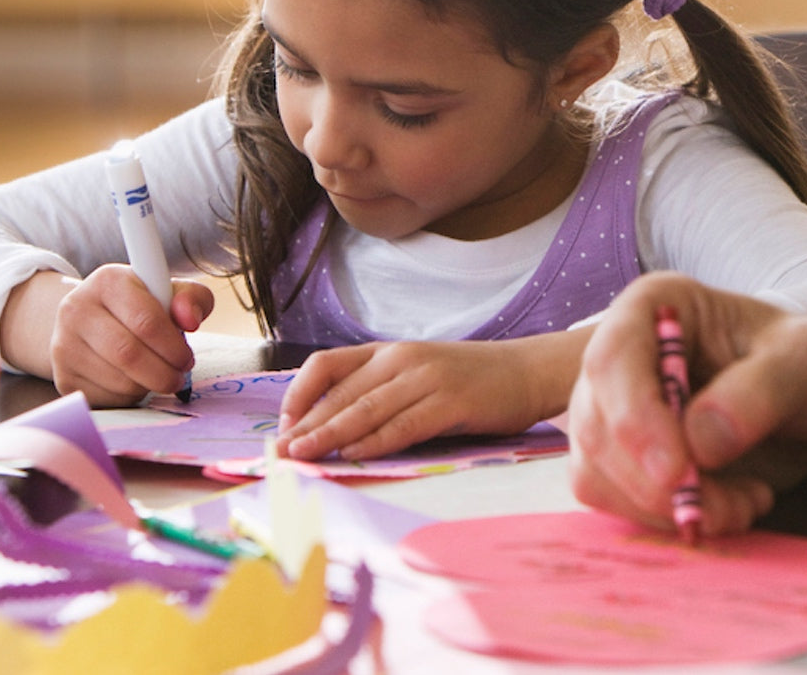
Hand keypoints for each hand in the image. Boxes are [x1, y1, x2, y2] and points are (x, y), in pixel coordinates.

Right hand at [46, 265, 212, 405]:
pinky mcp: (63, 377)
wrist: (89, 322)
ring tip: (157, 376)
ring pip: (119, 381)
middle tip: (178, 376)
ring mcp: (64, 345)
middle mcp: (76, 309)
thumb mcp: (168, 293)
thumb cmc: (139, 307)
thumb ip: (191, 299)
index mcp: (108, 281)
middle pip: (129, 354)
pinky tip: (134, 382)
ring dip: (148, 386)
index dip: (173, 347)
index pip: (146, 321)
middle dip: (163, 373)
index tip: (186, 358)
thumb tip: (190, 320)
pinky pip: (105, 399)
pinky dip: (128, 398)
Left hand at [275, 335, 579, 460]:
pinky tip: (353, 455)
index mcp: (389, 351)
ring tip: (303, 455)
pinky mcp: (450, 401)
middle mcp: (401, 359)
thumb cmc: (470, 380)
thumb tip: (334, 428)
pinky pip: (403, 425)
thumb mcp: (419, 374)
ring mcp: (426, 378)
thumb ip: (382, 392)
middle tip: (279, 452)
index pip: (327, 364)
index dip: (299, 393)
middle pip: (341, 393)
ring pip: (366, 409)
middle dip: (306, 425)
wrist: (527, 371)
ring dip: (329, 435)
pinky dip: (374, 441)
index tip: (283, 424)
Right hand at [568, 271, 806, 536]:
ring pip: (596, 470)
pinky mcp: (617, 456)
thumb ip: (760, 391)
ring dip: (664, 506)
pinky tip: (723, 507)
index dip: (634, 419)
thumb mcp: (805, 363)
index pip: (611, 360)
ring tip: (740, 505)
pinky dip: (664, 518)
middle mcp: (620, 354)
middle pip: (596, 424)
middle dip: (656, 482)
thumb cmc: (805, 366)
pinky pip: (613, 499)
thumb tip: (699, 442)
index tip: (679, 473)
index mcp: (654, 309)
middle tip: (732, 507)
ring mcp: (610, 407)